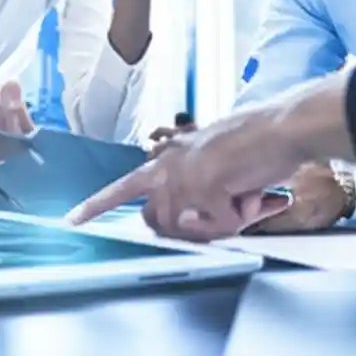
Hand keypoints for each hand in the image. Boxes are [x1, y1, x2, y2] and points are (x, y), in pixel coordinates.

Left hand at [66, 71, 355, 240]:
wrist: (283, 126)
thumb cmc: (257, 145)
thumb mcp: (215, 164)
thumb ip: (194, 191)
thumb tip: (188, 224)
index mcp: (168, 156)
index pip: (124, 185)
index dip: (96, 205)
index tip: (73, 219)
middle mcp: (168, 164)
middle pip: (158, 221)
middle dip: (189, 229)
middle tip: (225, 213)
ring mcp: (182, 176)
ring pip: (190, 229)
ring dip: (222, 222)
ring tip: (244, 195)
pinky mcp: (201, 186)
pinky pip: (220, 226)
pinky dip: (241, 217)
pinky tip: (251, 193)